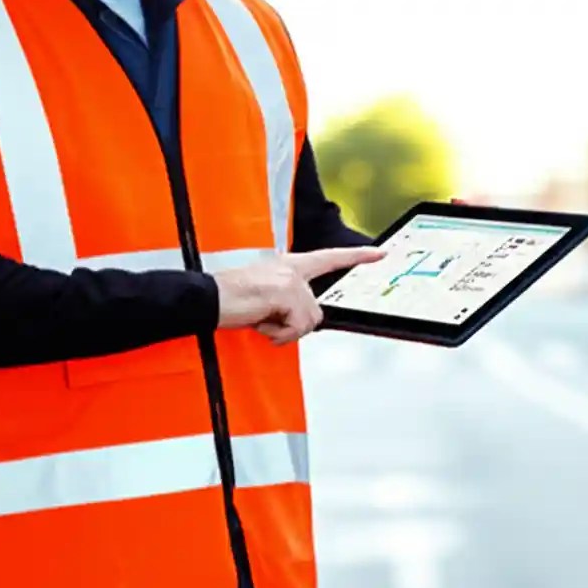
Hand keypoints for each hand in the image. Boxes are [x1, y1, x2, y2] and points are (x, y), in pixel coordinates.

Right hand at [213, 247, 385, 344]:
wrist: (206, 298)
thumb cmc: (230, 299)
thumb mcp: (265, 295)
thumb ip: (288, 300)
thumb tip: (302, 319)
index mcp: (289, 265)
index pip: (329, 258)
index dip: (356, 256)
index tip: (380, 253)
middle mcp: (293, 269)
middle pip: (316, 312)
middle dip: (293, 326)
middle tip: (264, 320)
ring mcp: (291, 280)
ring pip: (308, 322)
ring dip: (284, 330)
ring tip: (259, 319)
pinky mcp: (286, 294)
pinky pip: (296, 327)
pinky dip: (278, 334)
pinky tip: (259, 322)